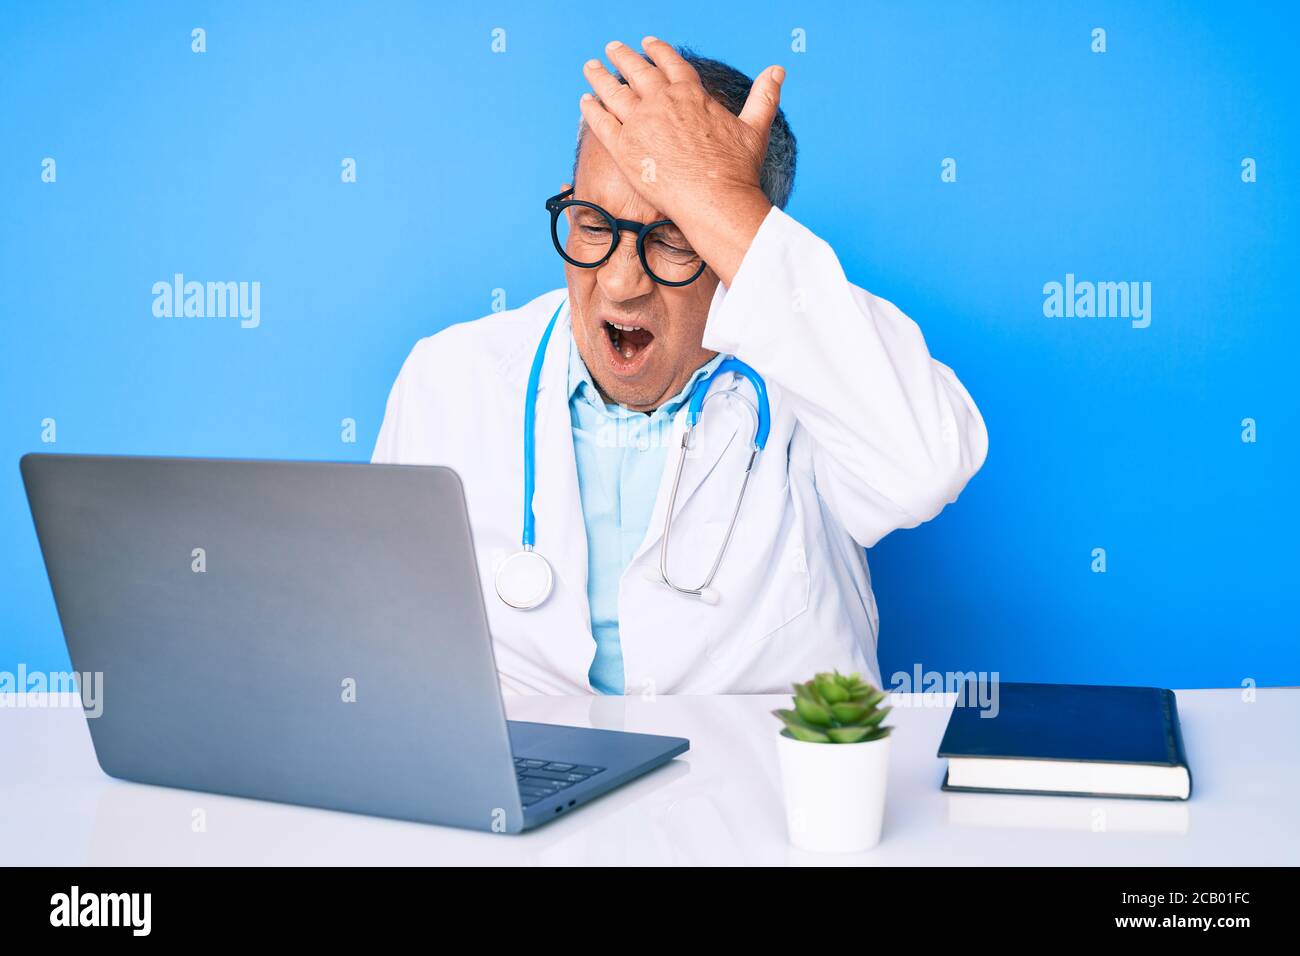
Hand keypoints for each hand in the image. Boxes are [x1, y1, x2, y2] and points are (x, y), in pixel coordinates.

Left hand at [579, 37, 784, 285]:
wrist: (715, 201)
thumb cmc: (737, 171)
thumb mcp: (756, 127)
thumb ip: (764, 96)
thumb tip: (778, 70)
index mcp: (691, 94)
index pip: (670, 63)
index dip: (658, 51)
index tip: (648, 43)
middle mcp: (662, 102)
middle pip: (637, 71)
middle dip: (623, 56)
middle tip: (612, 47)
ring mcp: (640, 123)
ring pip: (613, 91)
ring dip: (600, 76)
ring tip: (590, 67)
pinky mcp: (624, 148)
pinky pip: (601, 122)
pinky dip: (592, 110)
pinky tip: (585, 101)